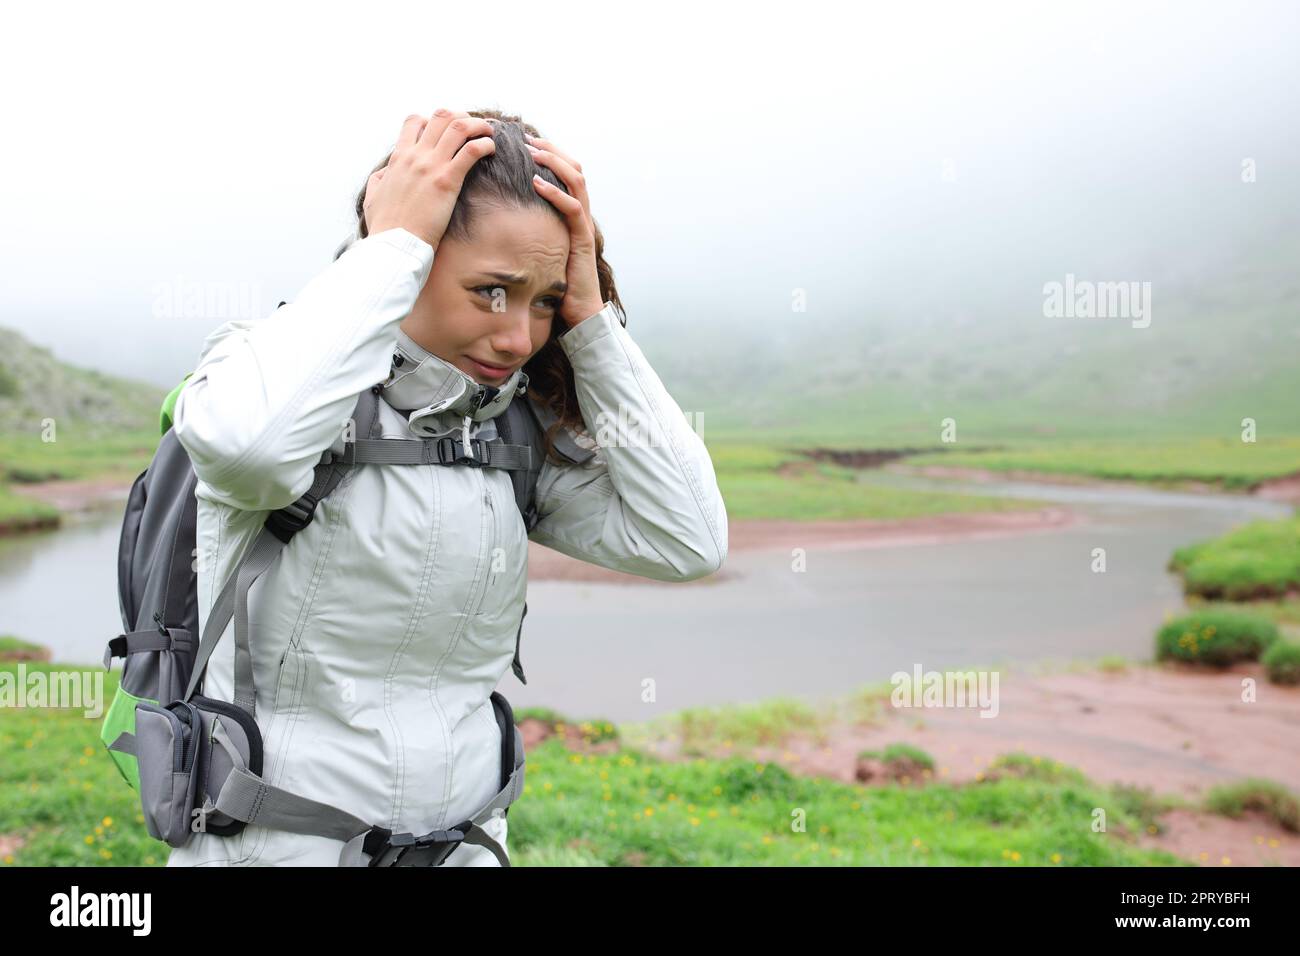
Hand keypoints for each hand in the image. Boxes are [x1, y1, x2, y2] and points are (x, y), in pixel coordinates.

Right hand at [364, 109, 495, 249]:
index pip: (414, 121)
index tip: (446, 132)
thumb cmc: (386, 228)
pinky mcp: (447, 180)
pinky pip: (472, 150)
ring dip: (478, 125)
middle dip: (461, 117)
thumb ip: (378, 180)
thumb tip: (384, 174)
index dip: (433, 120)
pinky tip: (491, 150)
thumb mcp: (373, 198)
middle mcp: (415, 156)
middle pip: (441, 116)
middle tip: (474, 129)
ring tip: (489, 133)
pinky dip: (485, 144)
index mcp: (399, 158)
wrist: (395, 245)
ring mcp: (431, 166)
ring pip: (459, 126)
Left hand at [525, 134, 605, 327]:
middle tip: (525, 138)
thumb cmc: (558, 282)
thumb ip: (531, 230)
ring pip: (576, 180)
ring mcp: (583, 224)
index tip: (523, 141)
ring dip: (553, 162)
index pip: (565, 171)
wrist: (580, 311)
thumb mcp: (541, 249)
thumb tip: (501, 217)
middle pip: (574, 167)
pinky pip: (572, 208)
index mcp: (572, 212)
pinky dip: (555, 193)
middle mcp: (581, 213)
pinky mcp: (582, 239)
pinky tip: (536, 183)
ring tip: (531, 151)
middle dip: (550, 149)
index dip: (548, 153)